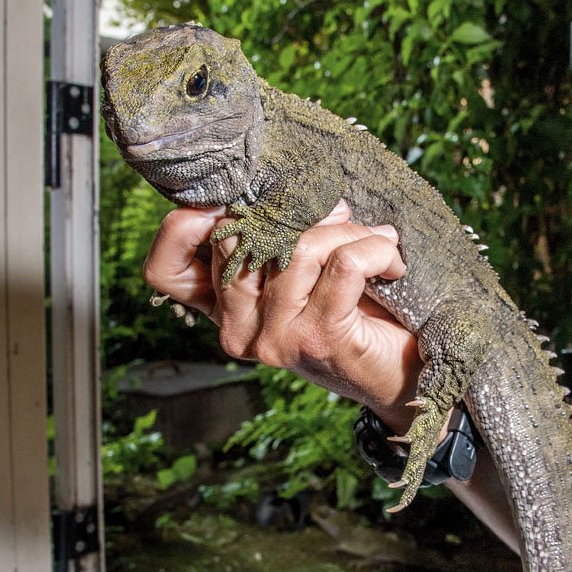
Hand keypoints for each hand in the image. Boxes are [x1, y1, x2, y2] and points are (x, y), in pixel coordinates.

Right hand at [143, 201, 422, 431]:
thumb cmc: (359, 316)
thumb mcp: (307, 273)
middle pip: (241, 236)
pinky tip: (391, 263)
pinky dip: (375, 249)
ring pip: (298, 246)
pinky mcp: (320, 338)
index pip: (166, 269)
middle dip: (298, 212)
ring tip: (378, 243)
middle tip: (343, 219)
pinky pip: (343, 264)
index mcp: (224, 311)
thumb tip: (308, 196)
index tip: (237, 202)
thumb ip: (286, 237)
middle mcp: (238, 329)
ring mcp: (275, 338)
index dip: (182, 227)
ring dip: (350, 232)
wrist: (406, 376)